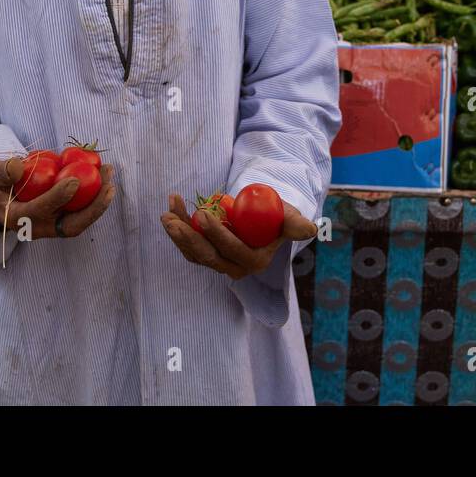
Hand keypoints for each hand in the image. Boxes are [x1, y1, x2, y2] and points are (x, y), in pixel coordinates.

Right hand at [0, 156, 115, 239]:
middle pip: (70, 226)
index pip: (40, 210)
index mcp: (16, 218)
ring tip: (109, 173)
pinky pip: (81, 212)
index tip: (73, 179)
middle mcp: (38, 227)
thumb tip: (18, 167)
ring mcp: (51, 226)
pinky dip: (95, 197)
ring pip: (80, 220)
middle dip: (93, 208)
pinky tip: (104, 175)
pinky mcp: (60, 220)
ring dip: (99, 201)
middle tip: (108, 185)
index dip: (58, 197)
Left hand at [159, 192, 315, 279]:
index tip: (204, 213)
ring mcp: (218, 262)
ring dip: (177, 235)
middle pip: (208, 256)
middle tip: (174, 218)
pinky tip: (173, 209)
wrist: (266, 216)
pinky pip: (188, 245)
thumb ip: (297, 225)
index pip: (233, 250)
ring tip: (166, 214)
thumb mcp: (290, 218)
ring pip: (194, 253)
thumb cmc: (278, 215)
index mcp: (255, 262)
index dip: (216, 235)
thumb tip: (308, 230)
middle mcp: (234, 267)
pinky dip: (178, 228)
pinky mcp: (206, 254)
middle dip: (188, 238)